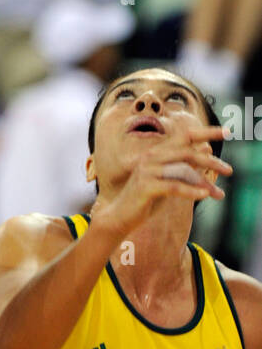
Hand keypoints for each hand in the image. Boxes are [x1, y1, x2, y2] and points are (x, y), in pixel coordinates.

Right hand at [92, 122, 231, 241]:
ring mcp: (147, 170)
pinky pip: (174, 186)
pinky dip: (191, 191)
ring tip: (219, 193)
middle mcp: (151, 157)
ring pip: (183, 170)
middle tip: (229, 170)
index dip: (206, 132)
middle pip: (187, 152)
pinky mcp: (146, 186)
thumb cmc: (144, 200)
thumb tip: (207, 149)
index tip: (228, 131)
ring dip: (204, 182)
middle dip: (211, 161)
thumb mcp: (169, 182)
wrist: (119, 217)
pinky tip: (204, 195)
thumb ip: (185, 167)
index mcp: (156, 153)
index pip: (184, 136)